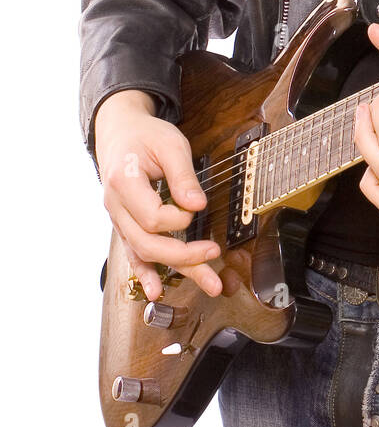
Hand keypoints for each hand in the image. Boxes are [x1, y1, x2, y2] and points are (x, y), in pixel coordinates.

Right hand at [94, 89, 223, 300]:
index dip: (178, 218)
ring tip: (210, 283)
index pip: (151, 216)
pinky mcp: (126, 226)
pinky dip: (146, 274)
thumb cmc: (146, 136)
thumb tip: (197, 205)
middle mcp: (116, 205)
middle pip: (146, 242)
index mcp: (123, 181)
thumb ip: (183, 175)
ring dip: (177, 269)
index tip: (196, 207)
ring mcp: (118, 218)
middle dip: (183, 254)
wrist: (120, 134)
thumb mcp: (170, 144)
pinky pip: (133, 254)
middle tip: (214, 253)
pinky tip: (156, 292)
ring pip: (144, 252)